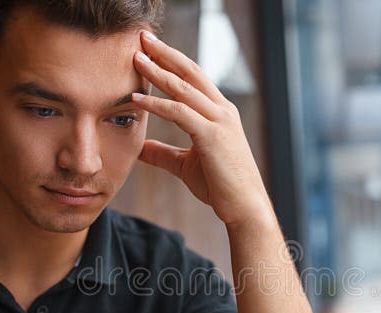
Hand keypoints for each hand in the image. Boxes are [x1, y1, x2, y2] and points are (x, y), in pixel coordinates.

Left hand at [132, 31, 274, 227]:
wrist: (244, 207)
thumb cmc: (220, 186)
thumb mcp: (185, 166)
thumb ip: (163, 154)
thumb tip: (140, 148)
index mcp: (219, 112)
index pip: (193, 77)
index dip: (171, 60)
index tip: (150, 48)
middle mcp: (222, 110)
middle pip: (190, 71)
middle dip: (165, 53)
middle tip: (142, 37)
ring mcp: (220, 121)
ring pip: (184, 87)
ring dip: (157, 71)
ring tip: (135, 58)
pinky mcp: (213, 136)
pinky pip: (180, 113)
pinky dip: (157, 104)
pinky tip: (137, 98)